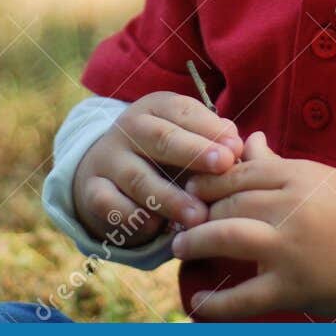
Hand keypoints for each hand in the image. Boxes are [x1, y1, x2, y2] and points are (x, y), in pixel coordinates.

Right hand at [71, 91, 242, 246]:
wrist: (107, 168)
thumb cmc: (166, 154)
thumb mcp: (189, 139)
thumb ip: (217, 143)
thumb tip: (244, 146)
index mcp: (156, 108)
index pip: (183, 112)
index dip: (210, 129)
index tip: (236, 149)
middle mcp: (129, 128)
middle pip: (161, 138)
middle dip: (194, 153)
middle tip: (223, 167)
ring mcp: (108, 158)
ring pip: (138, 177)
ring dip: (169, 198)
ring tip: (198, 215)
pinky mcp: (92, 189)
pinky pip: (110, 205)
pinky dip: (133, 217)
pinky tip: (157, 227)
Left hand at [171, 131, 335, 319]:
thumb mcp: (316, 178)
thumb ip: (275, 163)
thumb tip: (248, 139)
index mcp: (297, 177)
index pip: (240, 172)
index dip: (209, 181)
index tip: (191, 188)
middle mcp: (290, 209)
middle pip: (229, 203)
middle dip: (199, 210)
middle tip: (181, 217)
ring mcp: (289, 249)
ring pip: (228, 237)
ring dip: (197, 242)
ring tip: (180, 247)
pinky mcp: (291, 286)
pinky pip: (245, 297)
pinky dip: (216, 303)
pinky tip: (196, 303)